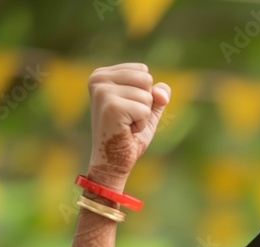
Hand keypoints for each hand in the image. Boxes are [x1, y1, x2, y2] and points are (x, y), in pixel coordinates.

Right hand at [86, 63, 170, 189]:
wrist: (113, 162)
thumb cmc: (128, 135)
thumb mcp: (147, 108)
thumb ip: (158, 93)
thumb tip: (161, 92)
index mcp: (102, 75)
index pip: (143, 71)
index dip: (144, 95)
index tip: (127, 110)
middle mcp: (98, 79)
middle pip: (146, 79)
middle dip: (145, 103)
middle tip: (128, 119)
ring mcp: (102, 92)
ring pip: (147, 95)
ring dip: (143, 115)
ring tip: (126, 125)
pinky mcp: (111, 106)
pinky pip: (145, 109)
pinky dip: (141, 124)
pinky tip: (126, 131)